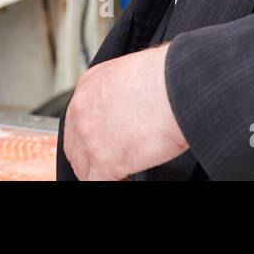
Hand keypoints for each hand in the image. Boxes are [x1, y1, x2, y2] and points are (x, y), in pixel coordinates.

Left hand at [63, 43, 188, 179]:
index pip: (79, 117)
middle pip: (74, 144)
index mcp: (90, 85)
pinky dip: (113, 183)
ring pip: (82, 167)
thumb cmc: (170, 76)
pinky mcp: (104, 161)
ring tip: (122, 174)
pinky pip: (96, 183)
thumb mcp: (134, 71)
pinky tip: (127, 179)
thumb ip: (124, 89)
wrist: (179, 88)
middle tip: (111, 161)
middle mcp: (82, 110)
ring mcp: (90, 137)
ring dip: (100, 172)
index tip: (107, 141)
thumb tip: (134, 103)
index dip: (93, 134)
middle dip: (91, 156)